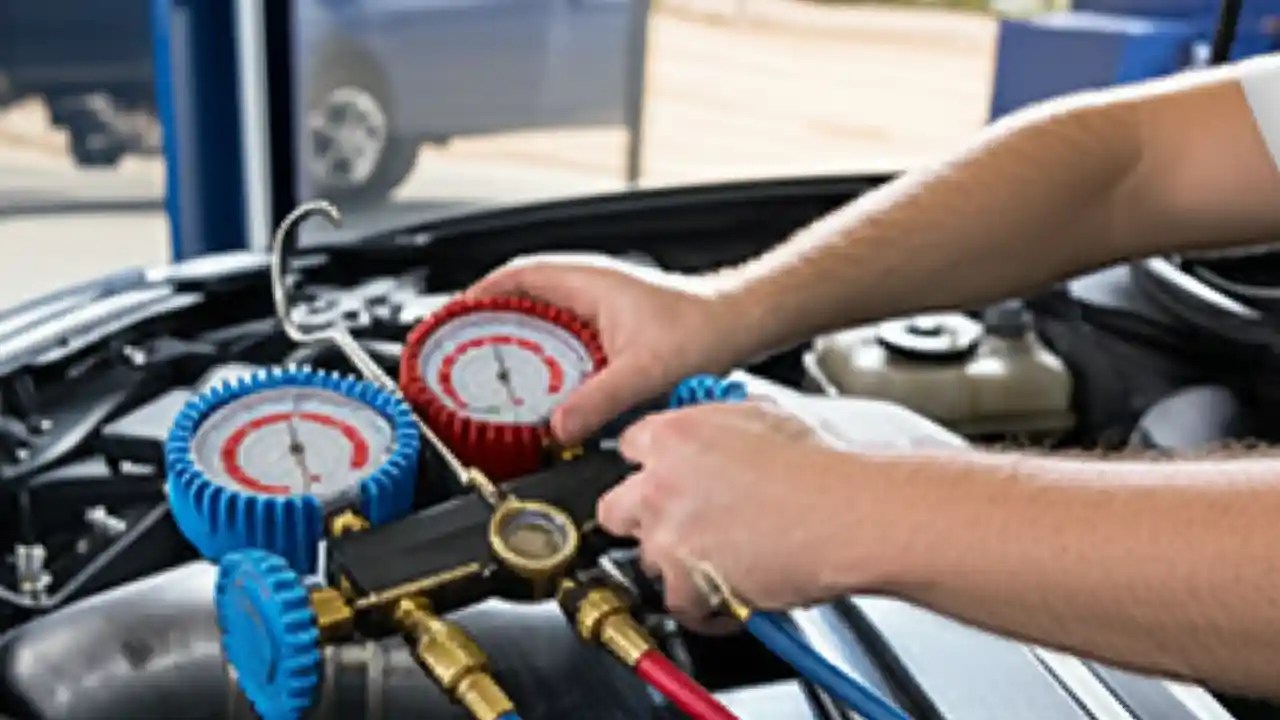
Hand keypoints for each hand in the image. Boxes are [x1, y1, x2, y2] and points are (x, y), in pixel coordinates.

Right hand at [466, 255, 749, 443]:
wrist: (739, 324)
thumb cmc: (704, 327)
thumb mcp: (644, 371)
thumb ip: (599, 401)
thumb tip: (559, 427)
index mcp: (588, 282)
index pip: (516, 276)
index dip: (478, 295)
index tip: (453, 318)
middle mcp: (591, 287)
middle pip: (521, 297)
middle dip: (489, 322)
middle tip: (463, 351)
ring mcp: (601, 305)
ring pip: (543, 317)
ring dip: (518, 339)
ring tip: (494, 371)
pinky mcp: (612, 326)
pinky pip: (563, 335)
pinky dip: (545, 355)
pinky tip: (544, 384)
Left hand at [598, 400, 888, 630]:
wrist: (849, 515)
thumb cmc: (822, 469)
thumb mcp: (761, 415)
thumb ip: (717, 423)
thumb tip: (711, 432)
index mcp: (675, 434)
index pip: (627, 448)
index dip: (649, 468)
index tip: (657, 480)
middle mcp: (659, 481)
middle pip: (616, 507)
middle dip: (643, 519)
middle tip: (678, 527)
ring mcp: (667, 532)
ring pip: (647, 557)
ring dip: (677, 562)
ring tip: (722, 560)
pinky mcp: (684, 580)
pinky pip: (676, 602)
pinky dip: (702, 604)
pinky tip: (731, 591)